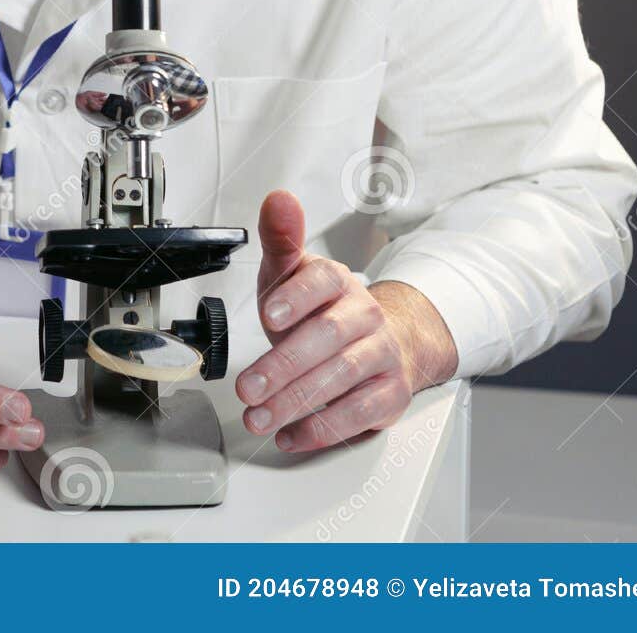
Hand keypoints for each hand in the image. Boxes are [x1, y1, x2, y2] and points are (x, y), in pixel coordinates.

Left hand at [235, 190, 457, 452]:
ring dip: (296, 401)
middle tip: (247, 387)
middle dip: (283, 365)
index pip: (322, 282)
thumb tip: (278, 200)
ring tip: (258, 416)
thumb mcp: (293, 273)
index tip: (268, 315)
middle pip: (327, 338)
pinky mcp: (389, 395)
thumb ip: (280, 240)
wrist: (386, 339)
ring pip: (342, 378)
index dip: (296, 297)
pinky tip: (290, 435)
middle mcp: (364, 317)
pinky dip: (322, 428)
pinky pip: (359, 414)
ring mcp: (381, 356)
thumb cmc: (324, 310)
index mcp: (338, 284)